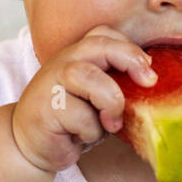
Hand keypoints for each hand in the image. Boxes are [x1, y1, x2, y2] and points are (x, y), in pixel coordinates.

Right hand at [11, 26, 157, 173]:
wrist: (31, 146)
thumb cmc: (72, 122)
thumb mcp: (99, 101)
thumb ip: (117, 88)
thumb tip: (150, 83)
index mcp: (78, 56)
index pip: (104, 35)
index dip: (129, 47)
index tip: (149, 70)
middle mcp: (64, 63)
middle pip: (98, 46)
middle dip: (129, 60)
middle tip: (149, 82)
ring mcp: (51, 83)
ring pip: (89, 77)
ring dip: (109, 102)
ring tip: (110, 123)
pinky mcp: (45, 108)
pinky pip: (81, 116)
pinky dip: (90, 132)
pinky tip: (80, 137)